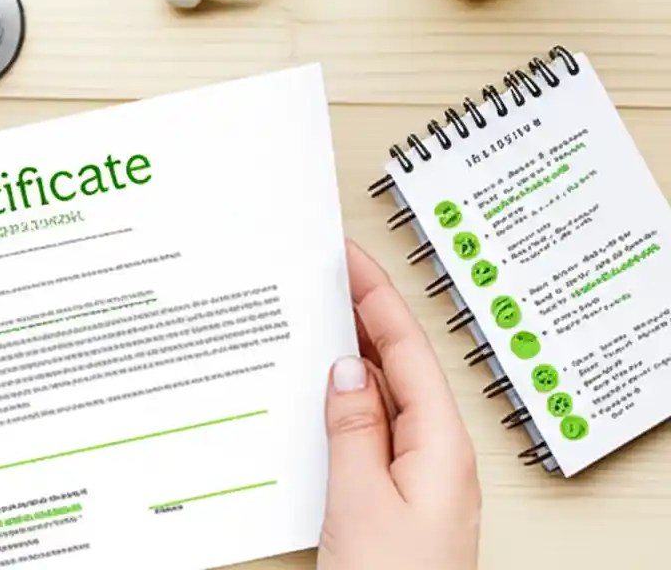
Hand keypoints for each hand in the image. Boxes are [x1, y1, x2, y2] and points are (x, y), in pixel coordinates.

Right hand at [318, 242, 480, 569]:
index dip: (376, 296)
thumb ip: (354, 426)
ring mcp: (412, 475)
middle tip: (324, 274)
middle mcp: (433, 454)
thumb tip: (347, 366)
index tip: (348, 257)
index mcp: (440, 445)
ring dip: (349, 355)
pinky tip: (317, 392)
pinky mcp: (389, 495)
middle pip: (398, 365)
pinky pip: (368, 430)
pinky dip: (341, 401)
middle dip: (362, 315)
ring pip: (381, 396)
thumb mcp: (361, 498)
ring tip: (315, 315)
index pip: (406, 349)